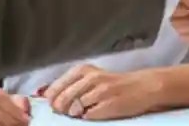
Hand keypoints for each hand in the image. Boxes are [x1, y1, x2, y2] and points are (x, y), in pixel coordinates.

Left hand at [41, 64, 162, 120]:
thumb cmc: (115, 84)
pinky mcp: (109, 105)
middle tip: (68, 112)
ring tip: (85, 110)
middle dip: (61, 109)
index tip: (54, 105)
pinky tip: (95, 113)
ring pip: (74, 109)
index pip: (56, 88)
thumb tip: (45, 95)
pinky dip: (88, 118)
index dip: (52, 100)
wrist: (142, 86)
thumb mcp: (91, 77)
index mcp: (83, 70)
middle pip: (62, 100)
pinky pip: (88, 116)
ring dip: (76, 114)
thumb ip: (71, 84)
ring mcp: (100, 92)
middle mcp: (91, 78)